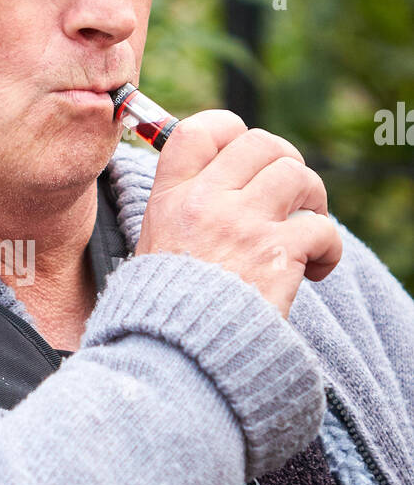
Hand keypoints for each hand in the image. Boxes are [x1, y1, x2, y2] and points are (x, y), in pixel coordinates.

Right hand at [133, 111, 342, 317]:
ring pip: (297, 174)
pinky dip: (328, 248)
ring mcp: (243, 224)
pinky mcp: (277, 253)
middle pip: (260, 142)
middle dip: (284, 161)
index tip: (243, 152)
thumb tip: (221, 182)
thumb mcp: (155, 246)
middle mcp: (206, 201)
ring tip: (308, 226)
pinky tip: (315, 269)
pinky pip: (322, 227)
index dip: (230, 129)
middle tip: (290, 193)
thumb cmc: (167, 309)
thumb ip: (184, 209)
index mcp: (172, 198)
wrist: (177, 355)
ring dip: (312, 197)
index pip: (199, 131)